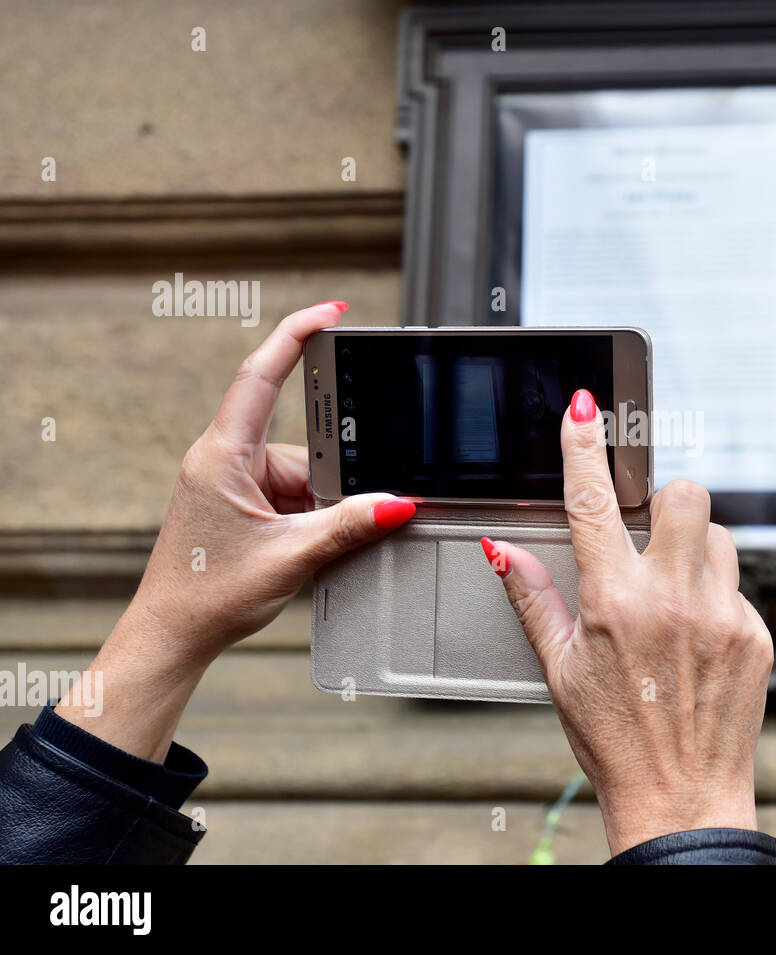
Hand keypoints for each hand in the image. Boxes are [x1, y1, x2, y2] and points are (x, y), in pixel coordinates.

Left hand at [56, 302, 415, 760]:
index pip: (261, 376)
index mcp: (223, 456)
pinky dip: (309, 516)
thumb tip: (397, 503)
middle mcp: (223, 459)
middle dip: (331, 478)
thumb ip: (349, 526)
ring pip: (302, 473)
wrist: (171, 635)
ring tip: (303, 547)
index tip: (331, 312)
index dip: (297, 335)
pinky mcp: (238, 501)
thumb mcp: (291, 557)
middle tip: (325, 520)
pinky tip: (302, 545)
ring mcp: (231, 481)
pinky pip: (291, 493)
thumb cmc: (206, 596)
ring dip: (318, 506)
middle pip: (302, 442)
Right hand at [483, 389, 773, 854]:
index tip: (586, 408)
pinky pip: (738, 586)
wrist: (680, 798)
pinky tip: (697, 640)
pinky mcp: (755, 634)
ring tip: (674, 597)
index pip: (592, 501)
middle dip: (666, 499)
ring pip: (718, 537)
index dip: (584, 446)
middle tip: (652, 533)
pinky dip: (716, 598)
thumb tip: (502, 552)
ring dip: (695, 550)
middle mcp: (673, 599)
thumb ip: (534, 601)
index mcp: (614, 601)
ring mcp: (721, 615)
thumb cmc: (614, 740)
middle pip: (685, 494)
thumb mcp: (559, 670)